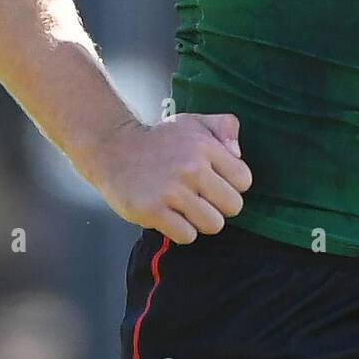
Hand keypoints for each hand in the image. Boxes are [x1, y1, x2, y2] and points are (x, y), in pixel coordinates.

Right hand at [87, 112, 252, 242]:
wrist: (114, 148)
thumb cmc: (160, 139)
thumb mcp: (194, 122)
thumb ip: (225, 127)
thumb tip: (238, 154)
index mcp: (205, 146)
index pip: (244, 180)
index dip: (232, 184)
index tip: (215, 181)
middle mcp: (191, 167)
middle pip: (233, 206)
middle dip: (220, 206)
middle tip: (202, 198)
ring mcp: (171, 191)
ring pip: (213, 225)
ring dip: (202, 221)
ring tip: (187, 208)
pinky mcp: (152, 211)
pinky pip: (187, 236)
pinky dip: (182, 231)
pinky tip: (171, 216)